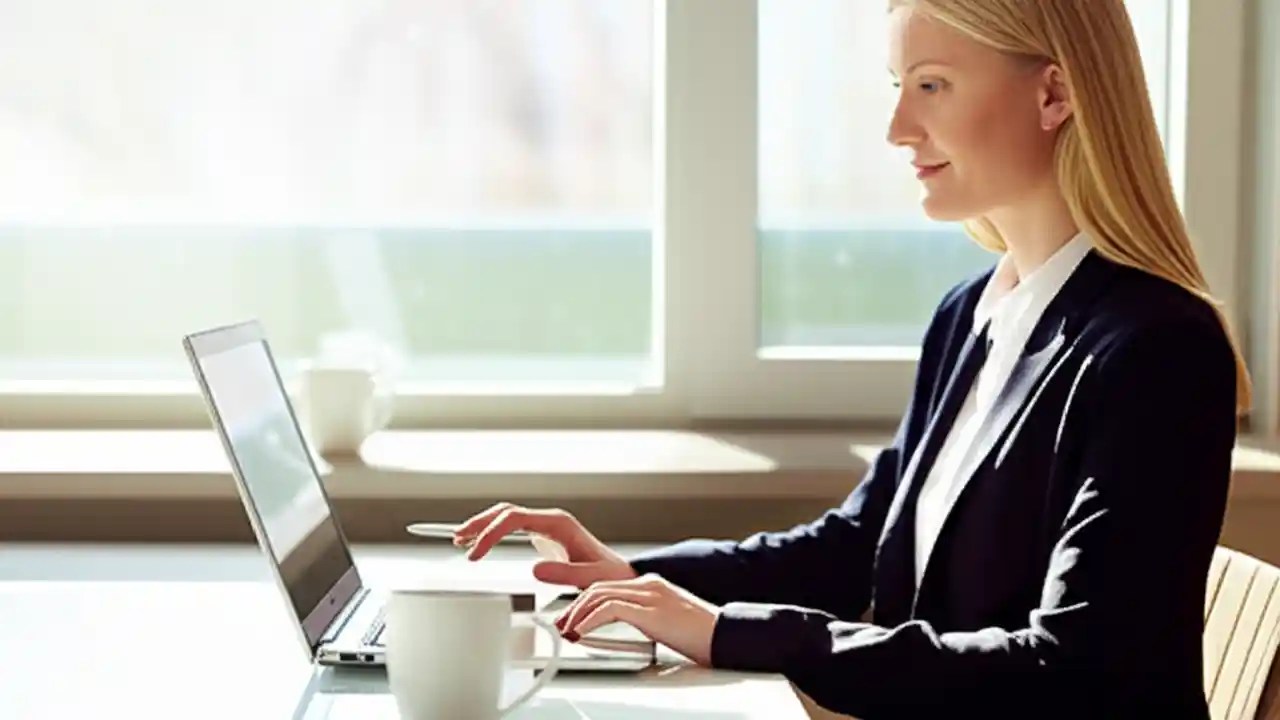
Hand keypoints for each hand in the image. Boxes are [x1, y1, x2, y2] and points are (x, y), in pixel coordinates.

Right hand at [454, 503, 637, 587]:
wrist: (620, 574)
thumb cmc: (609, 575)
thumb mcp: (591, 578)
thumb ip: (566, 573)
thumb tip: (535, 569)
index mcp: (558, 524)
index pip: (514, 519)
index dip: (490, 533)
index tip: (476, 554)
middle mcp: (550, 520)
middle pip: (506, 512)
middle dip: (480, 523)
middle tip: (458, 538)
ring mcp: (547, 526)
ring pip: (507, 517)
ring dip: (483, 524)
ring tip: (460, 537)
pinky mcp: (544, 535)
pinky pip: (513, 527)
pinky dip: (494, 531)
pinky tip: (480, 542)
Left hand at [553, 573, 719, 665]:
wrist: (727, 636)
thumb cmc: (702, 636)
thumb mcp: (667, 624)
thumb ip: (645, 621)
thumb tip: (621, 634)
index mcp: (652, 585)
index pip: (608, 586)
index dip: (584, 602)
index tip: (571, 619)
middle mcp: (648, 584)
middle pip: (598, 587)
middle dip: (574, 607)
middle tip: (560, 625)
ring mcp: (650, 594)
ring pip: (599, 594)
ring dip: (577, 614)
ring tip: (566, 631)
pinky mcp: (651, 610)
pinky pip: (609, 609)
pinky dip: (589, 620)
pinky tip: (581, 632)